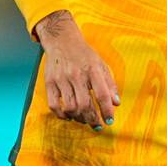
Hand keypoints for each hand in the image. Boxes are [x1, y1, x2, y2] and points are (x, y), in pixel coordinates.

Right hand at [35, 11, 119, 129]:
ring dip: (79, 118)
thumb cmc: (84, 54)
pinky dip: (62, 114)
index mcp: (92, 69)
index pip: (102, 94)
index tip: (109, 121)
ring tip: (85, 120)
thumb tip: (116, 103)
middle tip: (97, 125)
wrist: (61, 40)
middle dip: (93, 119)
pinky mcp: (49, 82)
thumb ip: (109, 83)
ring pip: (70, 107)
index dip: (107, 110)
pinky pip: (54, 105)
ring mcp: (61, 79)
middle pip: (85, 104)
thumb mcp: (101, 64)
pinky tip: (69, 115)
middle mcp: (76, 74)